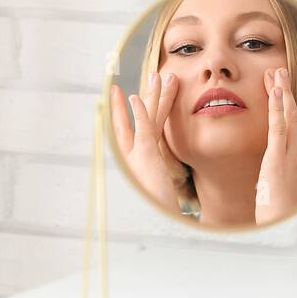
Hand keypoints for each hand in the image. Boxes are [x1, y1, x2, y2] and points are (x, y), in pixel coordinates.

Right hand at [109, 72, 179, 212]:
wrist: (153, 224)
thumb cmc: (158, 211)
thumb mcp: (160, 192)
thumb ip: (160, 181)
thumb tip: (166, 180)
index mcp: (137, 159)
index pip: (133, 128)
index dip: (134, 109)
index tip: (130, 93)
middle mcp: (133, 154)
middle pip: (140, 117)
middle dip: (148, 94)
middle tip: (154, 73)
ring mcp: (137, 153)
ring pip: (145, 117)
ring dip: (152, 94)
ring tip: (158, 74)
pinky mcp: (145, 155)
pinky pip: (142, 128)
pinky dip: (139, 112)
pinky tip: (136, 97)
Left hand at [255, 67, 296, 224]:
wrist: (286, 229)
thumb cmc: (290, 214)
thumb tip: (288, 159)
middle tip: (291, 69)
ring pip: (291, 117)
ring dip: (283, 92)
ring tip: (276, 73)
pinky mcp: (279, 161)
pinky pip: (279, 128)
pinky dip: (277, 108)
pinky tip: (274, 92)